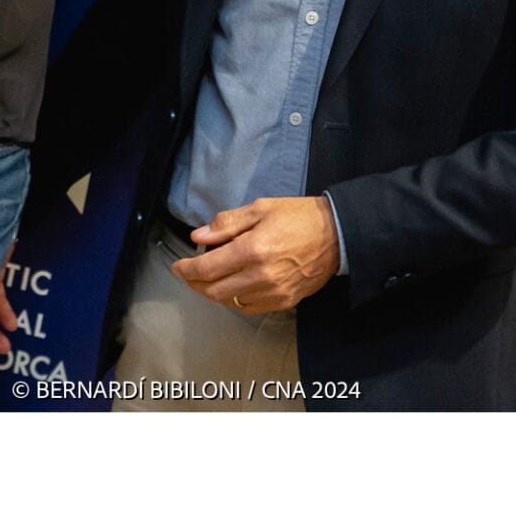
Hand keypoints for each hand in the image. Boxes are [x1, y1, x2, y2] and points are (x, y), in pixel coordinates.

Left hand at [171, 196, 339, 314]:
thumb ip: (227, 223)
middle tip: (189, 272)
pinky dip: (235, 299)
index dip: (186, 270)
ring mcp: (273, 292)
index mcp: (252, 249)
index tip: (178, 266)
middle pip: (213, 290)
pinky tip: (234, 286)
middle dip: (195, 282)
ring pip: (229, 301)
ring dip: (214, 291)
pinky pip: (249, 307)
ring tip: (211, 277)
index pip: (207, 269)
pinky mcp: (284, 302)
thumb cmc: (299, 217)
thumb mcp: (260, 208)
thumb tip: (199, 237)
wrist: (337, 235)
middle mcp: (261, 276)